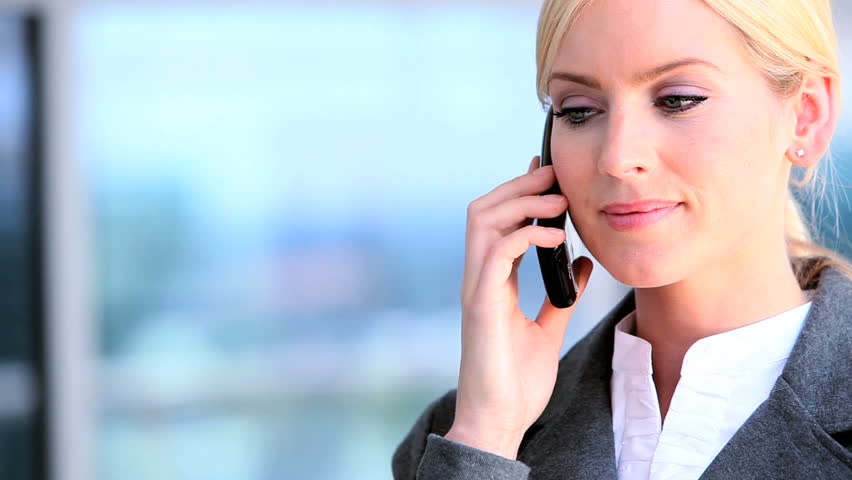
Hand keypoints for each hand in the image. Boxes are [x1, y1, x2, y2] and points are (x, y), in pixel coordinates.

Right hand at [444, 156, 593, 459]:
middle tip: (555, 176)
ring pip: (482, 221)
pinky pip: (497, 251)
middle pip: (484, 210)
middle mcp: (478, 277)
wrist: (500, 419)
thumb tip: (582, 266)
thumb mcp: (548, 329)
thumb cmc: (517, 381)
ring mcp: (476, 287)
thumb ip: (561, 296)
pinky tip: (556, 237)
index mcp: (492, 282)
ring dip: (520, 202)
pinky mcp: (481, 302)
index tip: (549, 176)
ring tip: (558, 200)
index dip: (520, 194)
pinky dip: (526, 234)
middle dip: (518, 187)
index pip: (497, 223)